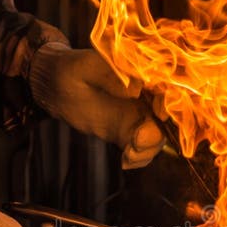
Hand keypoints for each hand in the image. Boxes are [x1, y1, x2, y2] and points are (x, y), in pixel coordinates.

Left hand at [29, 45, 164, 167]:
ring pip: (159, 136)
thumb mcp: (86, 67)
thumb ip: (110, 73)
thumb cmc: (70, 69)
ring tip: (129, 153)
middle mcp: (148, 95)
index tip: (159, 113)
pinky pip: (144, 150)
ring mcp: (140, 116)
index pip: (169, 86)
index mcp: (143, 73)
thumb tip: (137, 86)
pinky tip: (125, 160)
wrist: (56, 87)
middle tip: (138, 140)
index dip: (170, 101)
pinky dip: (140, 159)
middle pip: (170, 116)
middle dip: (160, 131)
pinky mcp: (130, 134)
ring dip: (150, 148)